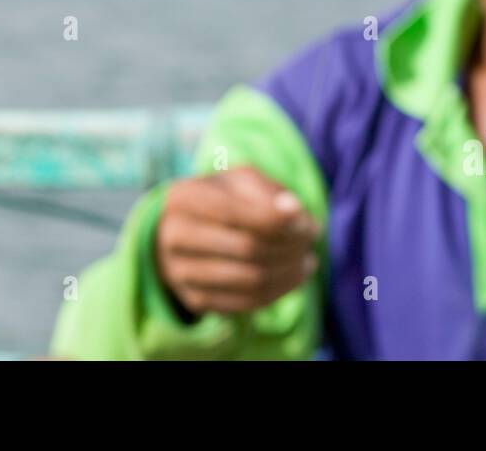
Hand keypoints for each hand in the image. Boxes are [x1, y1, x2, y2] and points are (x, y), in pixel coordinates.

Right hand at [155, 167, 320, 317]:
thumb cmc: (222, 199)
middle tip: (312, 240)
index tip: (310, 223)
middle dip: (291, 246)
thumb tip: (294, 211)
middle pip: (248, 248)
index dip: (280, 221)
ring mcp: (179, 272)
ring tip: (308, 260)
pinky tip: (293, 277)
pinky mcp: (193, 300)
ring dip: (291, 272)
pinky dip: (280, 291)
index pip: (239, 213)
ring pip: (251, 280)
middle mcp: (173, 235)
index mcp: (183, 197)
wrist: (185, 230)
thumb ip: (269, 192)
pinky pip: (247, 303)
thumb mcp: (241, 182)